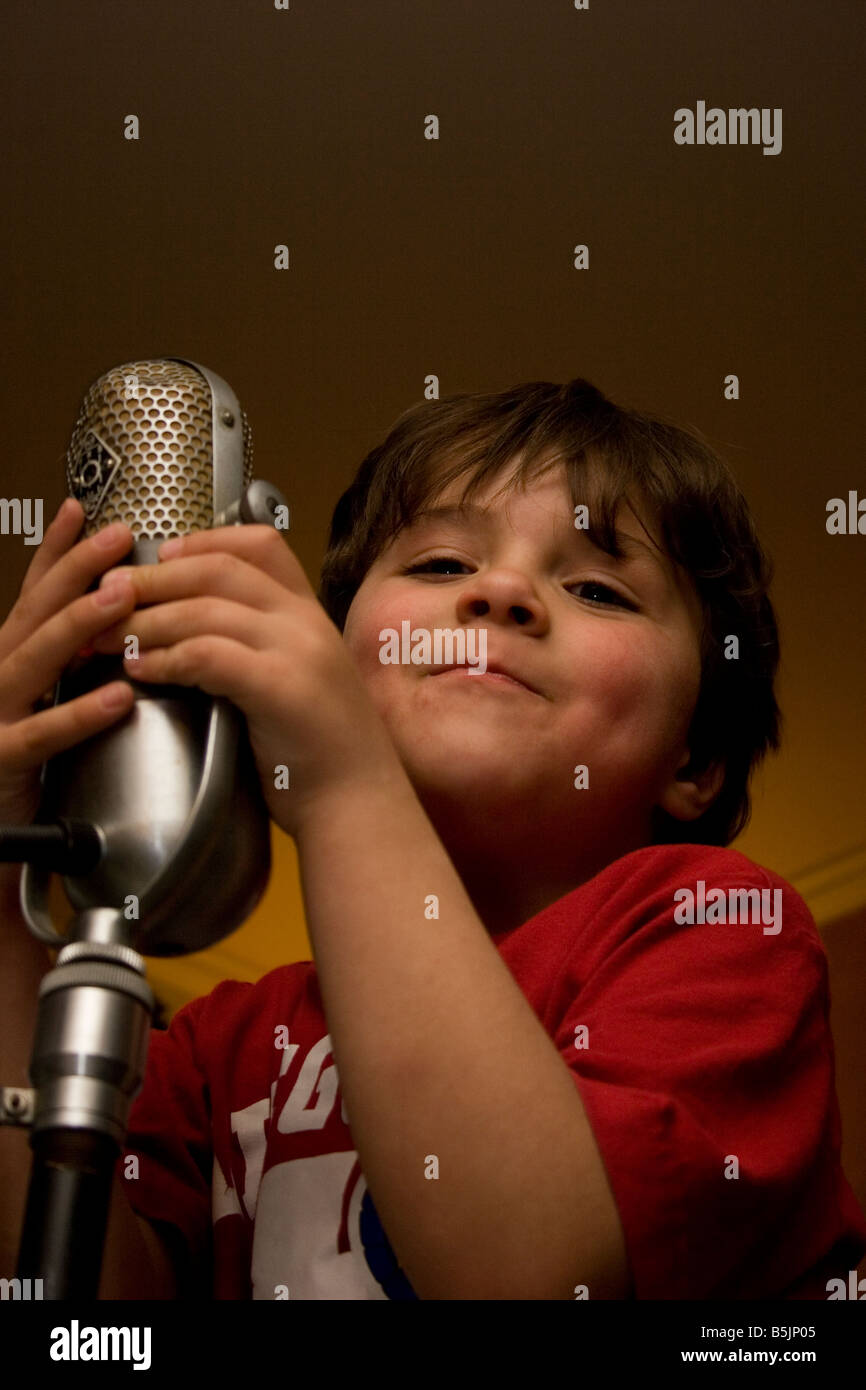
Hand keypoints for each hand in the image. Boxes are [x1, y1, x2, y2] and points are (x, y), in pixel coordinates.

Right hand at [0, 499, 137, 829]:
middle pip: (36, 610)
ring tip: (122, 597)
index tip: (82, 510)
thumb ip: (68, 651)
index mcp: (13, 654)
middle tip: (120, 537)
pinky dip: (80, 713)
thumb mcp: (43, 692)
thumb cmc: (21, 756)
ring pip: (36, 658)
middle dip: (77, 569)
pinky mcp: (4, 757)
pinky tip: (119, 698)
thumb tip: (109, 601)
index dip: (57, 549)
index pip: (33, 591)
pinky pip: (43, 733)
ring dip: (79, 623)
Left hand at [91, 525, 404, 838]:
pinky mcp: (281, 689)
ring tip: (110, 639)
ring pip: (205, 609)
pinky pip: (208, 655)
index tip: (161, 556)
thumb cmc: (321, 752)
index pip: (259, 545)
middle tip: (108, 596)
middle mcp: (307, 622)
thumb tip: (192, 627)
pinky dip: (165, 658)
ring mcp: (298, 652)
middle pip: (218, 570)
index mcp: (310, 614)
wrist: (358, 803)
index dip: (203, 541)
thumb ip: (262, 647)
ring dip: (146, 621)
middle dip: (153, 579)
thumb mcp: (299, 680)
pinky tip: (140, 670)